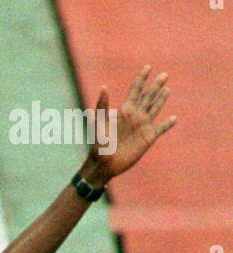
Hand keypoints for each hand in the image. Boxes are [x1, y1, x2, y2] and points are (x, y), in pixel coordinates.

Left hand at [86, 66, 176, 184]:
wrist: (105, 163)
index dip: (141, 78)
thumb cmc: (99, 144)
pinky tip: (174, 118)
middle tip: (165, 74)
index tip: (148, 67)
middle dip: (156, 85)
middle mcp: (135, 116)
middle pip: (148, 96)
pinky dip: (167, 124)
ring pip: (155, 109)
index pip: (136, 90)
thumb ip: (102, 105)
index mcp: (125, 110)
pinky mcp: (148, 138)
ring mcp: (143, 126)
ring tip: (167, 89)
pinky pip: (160, 129)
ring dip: (161, 99)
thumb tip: (104, 86)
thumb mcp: (99, 123)